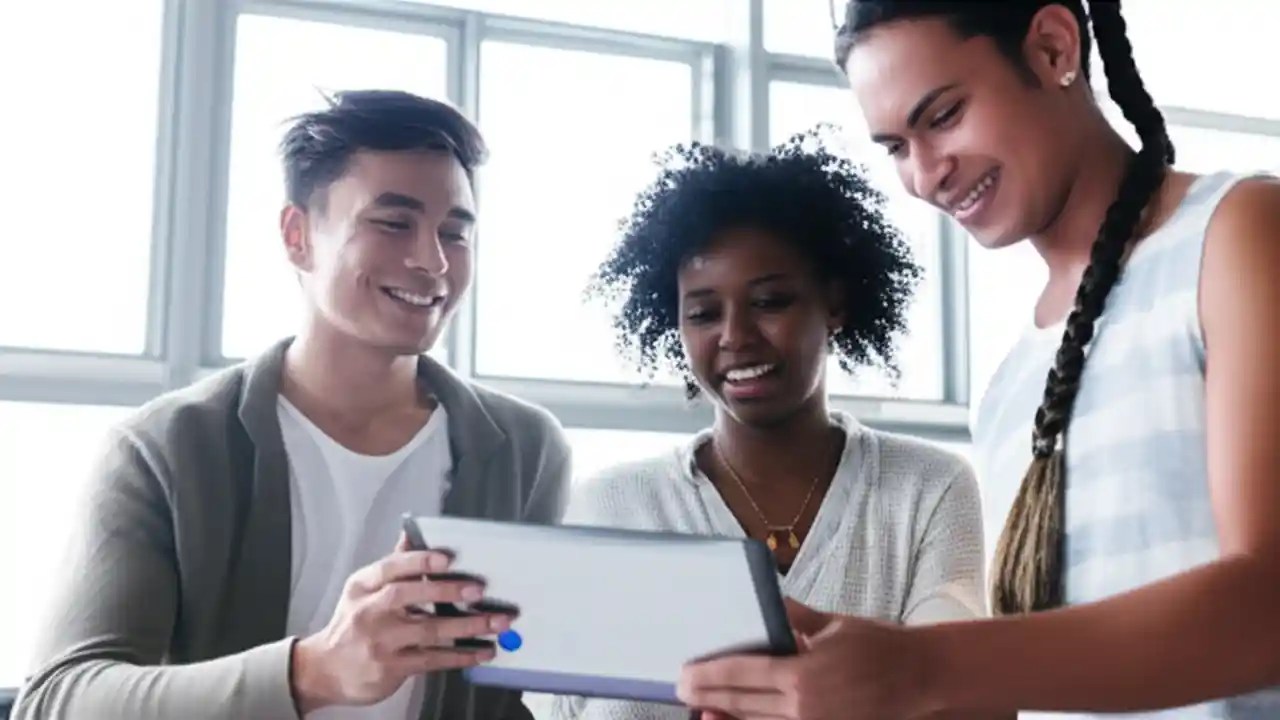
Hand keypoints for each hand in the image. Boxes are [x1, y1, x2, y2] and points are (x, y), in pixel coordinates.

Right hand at [290, 536, 514, 711]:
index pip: (390, 567)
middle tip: (478, 589)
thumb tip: (412, 533)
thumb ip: (393, 565)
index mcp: (363, 586)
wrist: (325, 670)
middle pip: (407, 595)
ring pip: (428, 630)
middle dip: (446, 589)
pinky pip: (432, 659)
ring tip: (496, 622)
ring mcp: (380, 642)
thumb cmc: (352, 625)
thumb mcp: (363, 591)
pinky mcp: (392, 667)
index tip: (446, 558)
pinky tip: (482, 651)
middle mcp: (368, 612)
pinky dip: (461, 655)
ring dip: (467, 626)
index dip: (418, 561)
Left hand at [678, 600, 936, 719]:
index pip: (741, 675)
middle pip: (741, 704)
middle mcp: (803, 707)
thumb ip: (795, 618)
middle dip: (707, 698)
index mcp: (802, 674)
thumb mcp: (835, 626)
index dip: (708, 676)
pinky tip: (736, 719)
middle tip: (682, 690)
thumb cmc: (880, 648)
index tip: (685, 674)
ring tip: (702, 710)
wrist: (922, 681)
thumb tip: (767, 600)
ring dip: (725, 716)